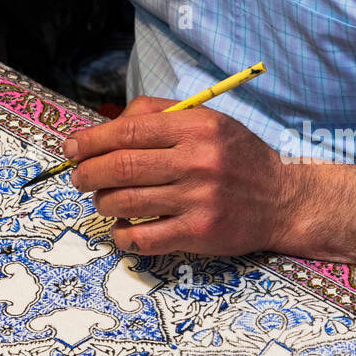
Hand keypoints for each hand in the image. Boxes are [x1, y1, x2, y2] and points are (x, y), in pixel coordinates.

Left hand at [67, 95, 303, 256]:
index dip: (91, 141)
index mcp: (197, 128)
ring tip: (103, 200)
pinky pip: (142, 238)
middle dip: (88, 173)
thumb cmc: (237, 159)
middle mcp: (197, 161)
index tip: (71, 148)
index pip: (128, 131)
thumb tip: (106, 125)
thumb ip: (160, 117)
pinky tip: (123, 228)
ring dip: (103, 203)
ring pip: (125, 202)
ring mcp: (198, 199)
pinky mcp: (198, 233)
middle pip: (120, 166)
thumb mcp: (208, 123)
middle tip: (79, 178)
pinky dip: (122, 235)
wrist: (285, 200)